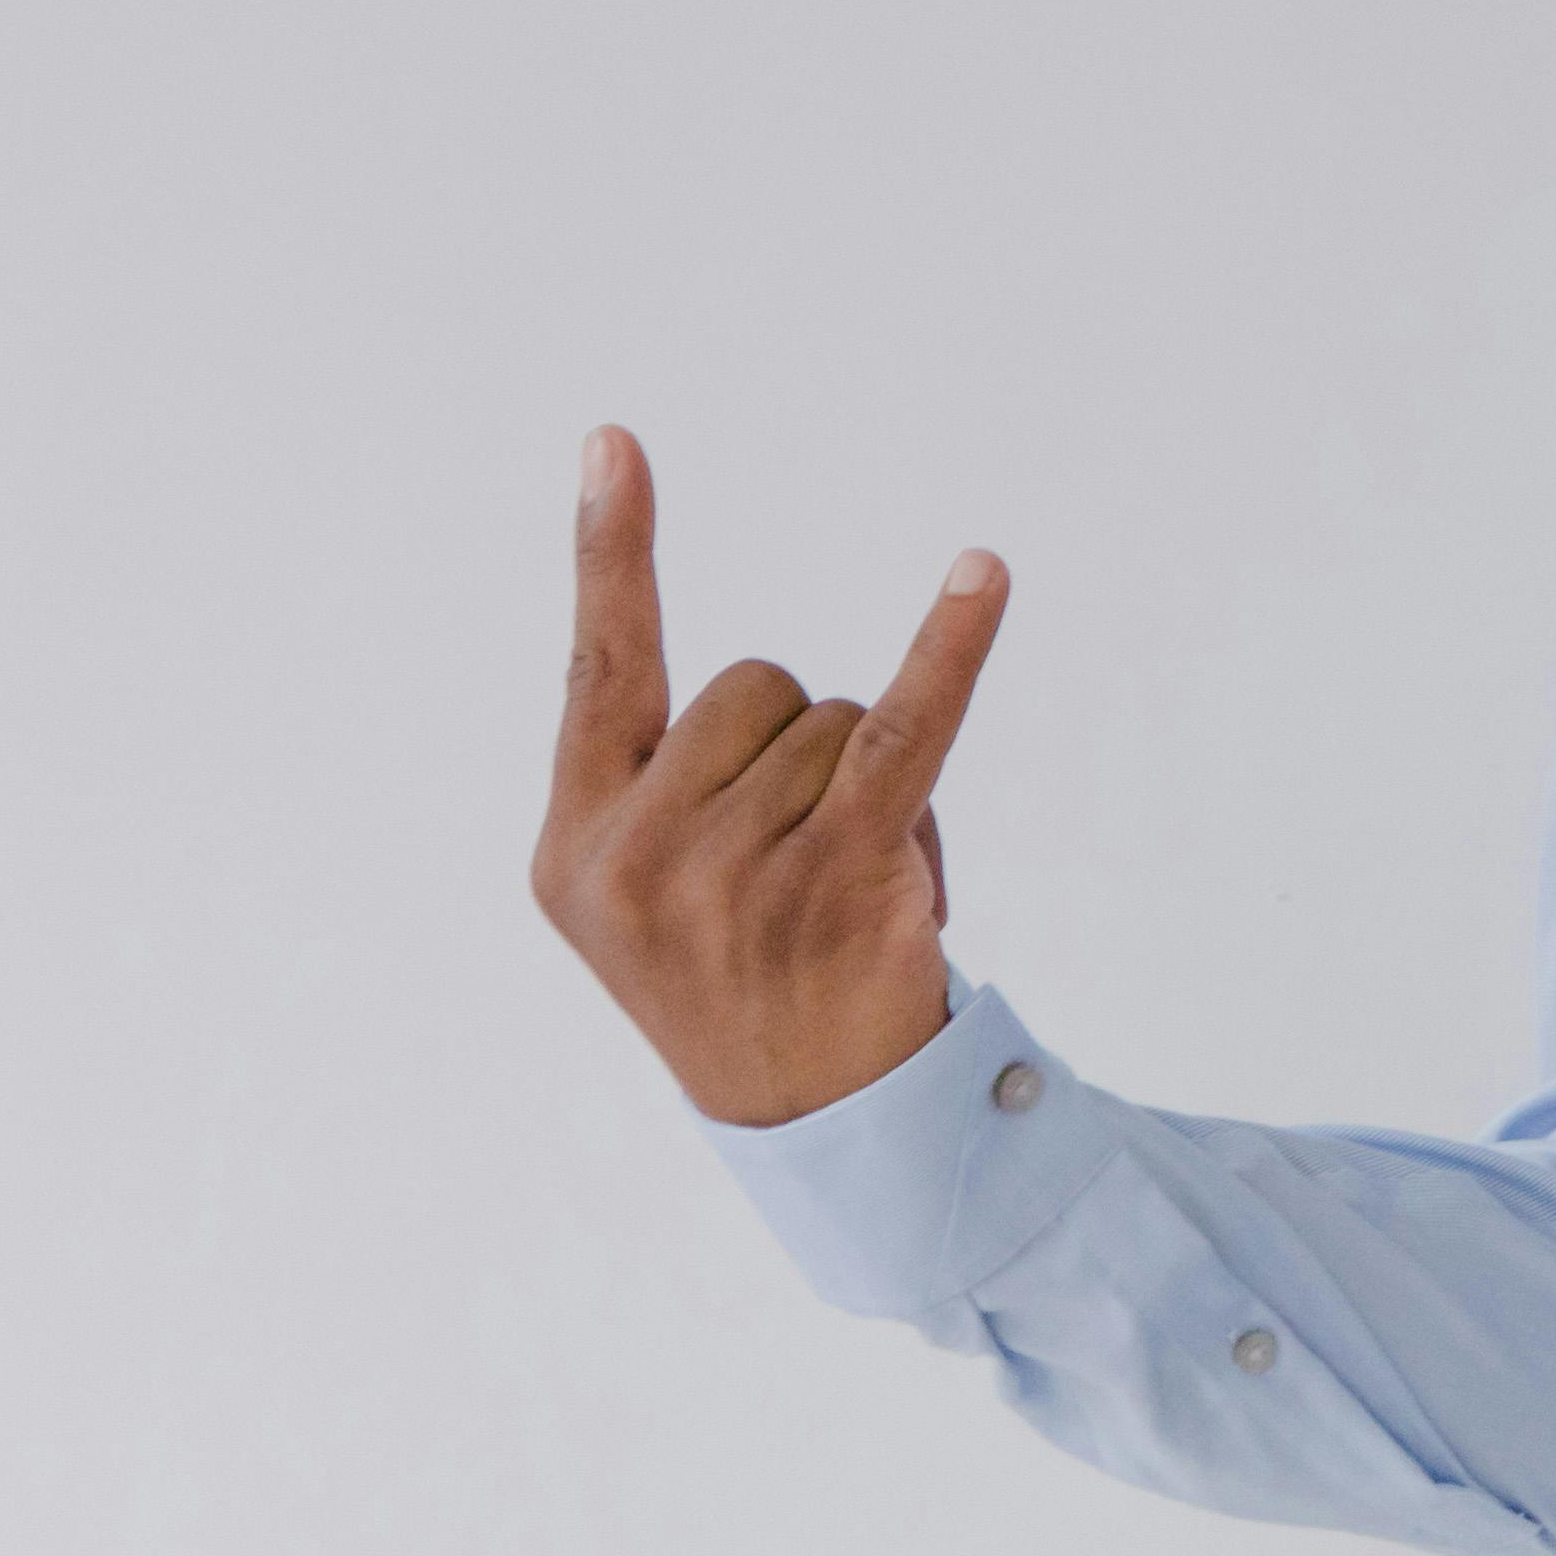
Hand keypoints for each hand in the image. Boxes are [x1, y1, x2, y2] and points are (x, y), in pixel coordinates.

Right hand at [528, 426, 1010, 1126]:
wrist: (818, 1115)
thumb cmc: (748, 974)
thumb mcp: (655, 891)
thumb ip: (674, 782)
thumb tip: (779, 699)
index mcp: (574, 844)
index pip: (599, 670)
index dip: (611, 551)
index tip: (613, 440)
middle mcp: (632, 855)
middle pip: (755, 684)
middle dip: (800, 745)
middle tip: (799, 861)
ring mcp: (726, 873)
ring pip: (833, 720)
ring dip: (867, 783)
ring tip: (847, 889)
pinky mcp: (832, 879)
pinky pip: (901, 731)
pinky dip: (948, 649)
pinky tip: (981, 574)